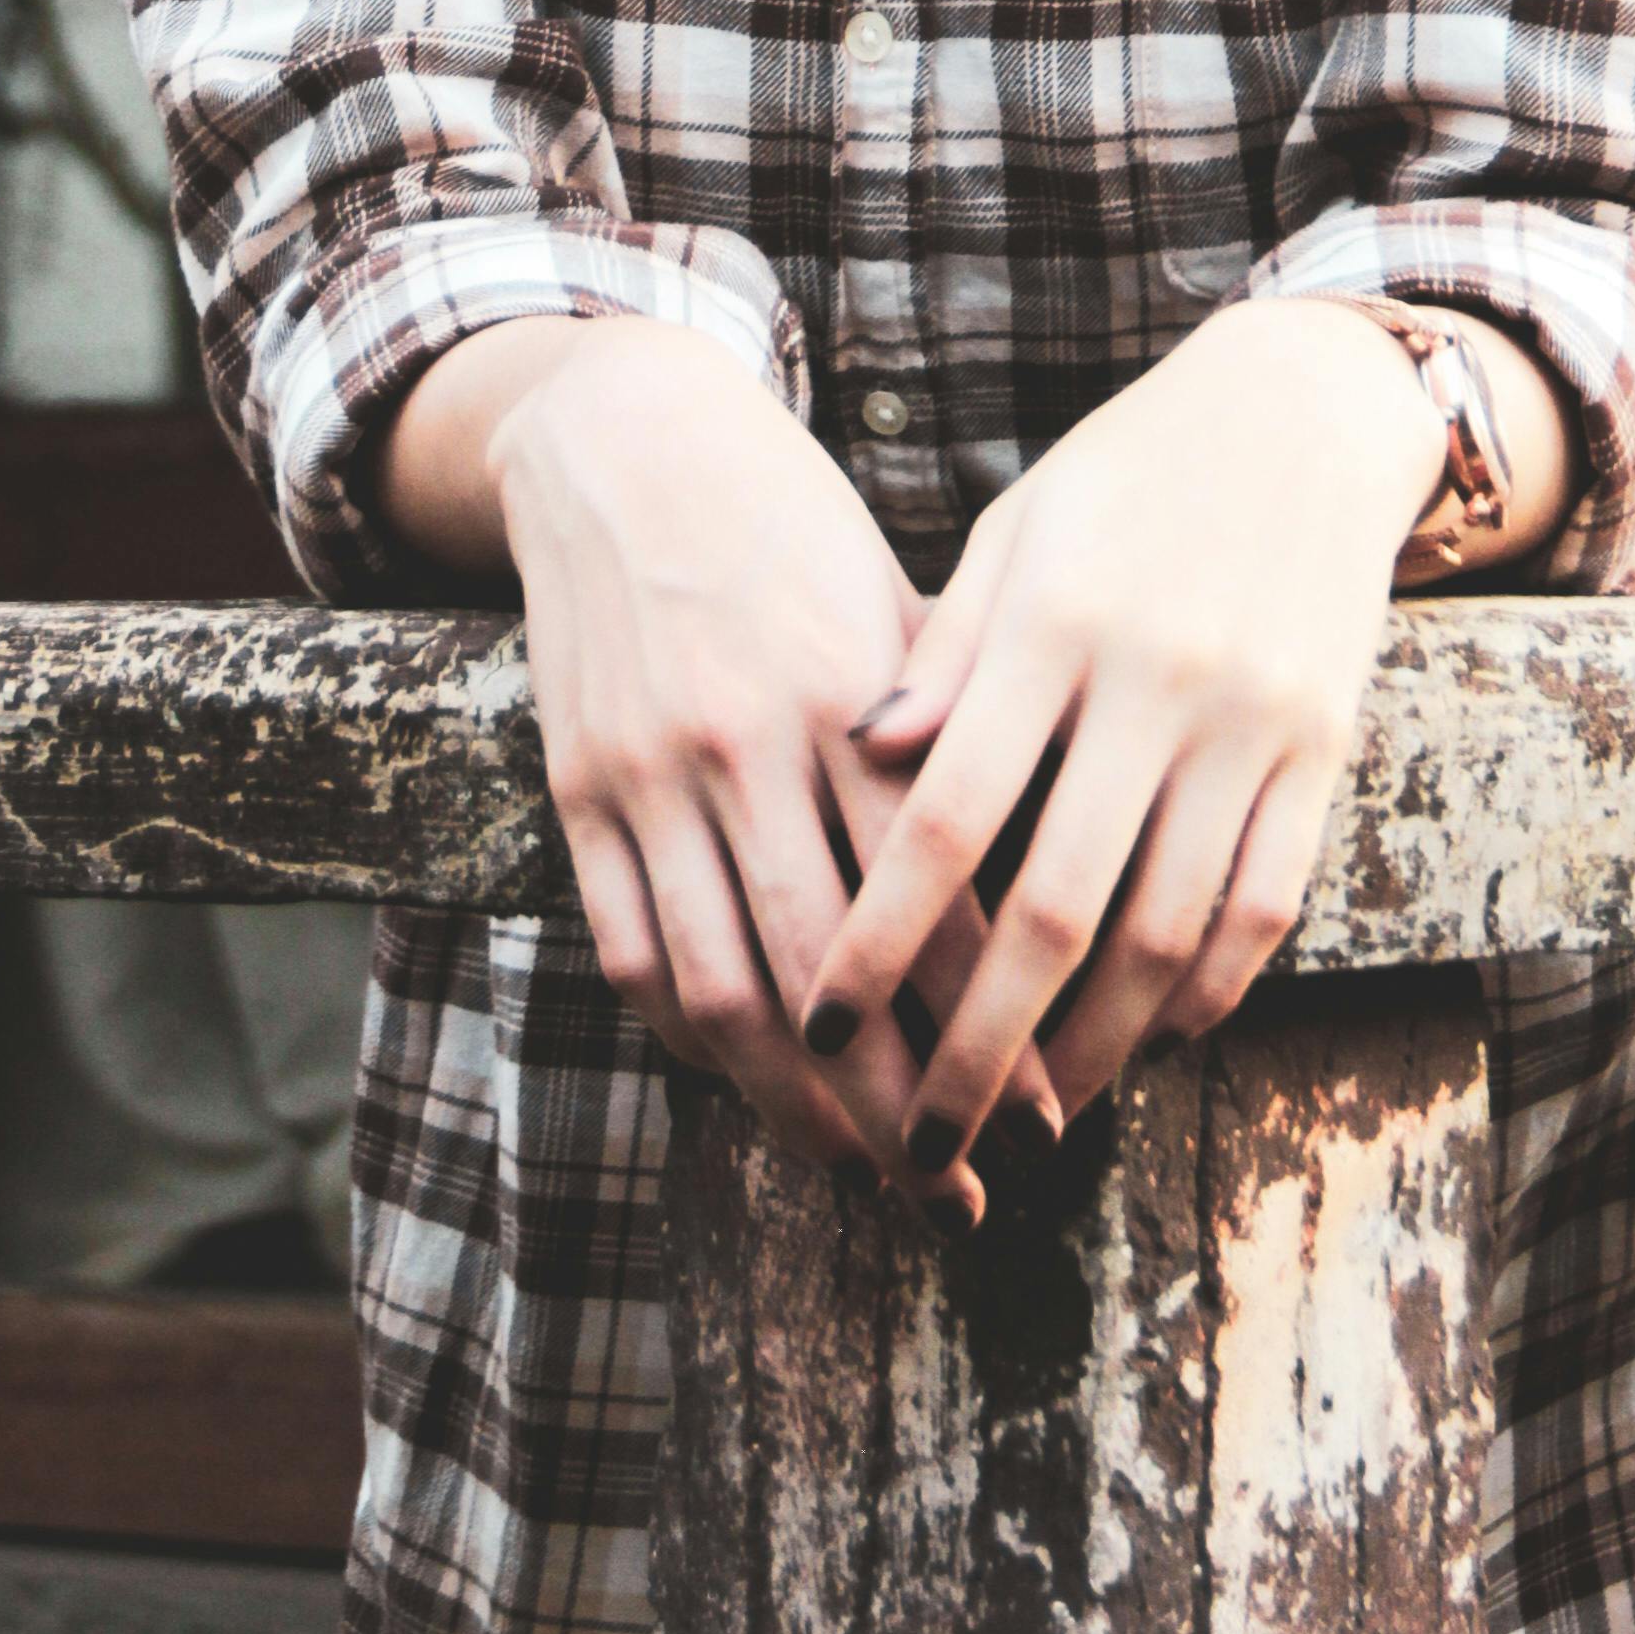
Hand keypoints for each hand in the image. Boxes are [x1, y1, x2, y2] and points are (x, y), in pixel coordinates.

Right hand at [483, 320, 1044, 1216]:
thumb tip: (1054, 874)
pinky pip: (635, 954)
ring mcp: (652, 771)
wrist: (625, 439)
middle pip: (830, 971)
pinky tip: (754, 1087)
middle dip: (901, 1104)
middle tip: (962, 1195)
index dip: (993, 1017)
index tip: (1052, 1114)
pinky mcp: (580, 789)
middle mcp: (749, 737)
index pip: (937, 894)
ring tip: (863, 1173)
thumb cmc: (794, 526)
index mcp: (850, 688)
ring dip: (797, 1107)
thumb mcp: (892, 600)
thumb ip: (959, 727)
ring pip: (725, 989)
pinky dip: (695, 1043)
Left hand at [792, 297, 1473, 1172]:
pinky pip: (1261, 906)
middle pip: (1054, 910)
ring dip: (1091, 1051)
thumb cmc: (1129, 475)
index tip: (820, 1024)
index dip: (880, 934)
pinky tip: (1146, 1040)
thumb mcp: (1017, 530)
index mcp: (1055, 621)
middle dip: (977, 1051)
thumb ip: (944, 651)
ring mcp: (1251, 722)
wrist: (1306, 414)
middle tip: (920, 1149)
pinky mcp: (1323, 751)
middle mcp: (1155, 680)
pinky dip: (1203, 993)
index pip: (947, 813)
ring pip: (1165, 934)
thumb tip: (859, 758)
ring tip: (1027, 1119)